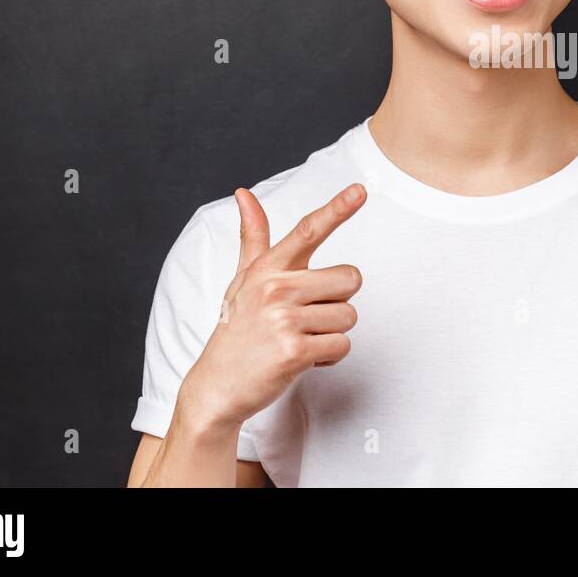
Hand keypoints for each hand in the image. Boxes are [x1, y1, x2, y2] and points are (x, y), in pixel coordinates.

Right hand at [179, 183, 366, 429]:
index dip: (337, 209)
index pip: (307, 231)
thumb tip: (243, 194)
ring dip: (331, 333)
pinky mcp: (294, 352)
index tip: (361, 190)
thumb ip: (253, 237)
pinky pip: (341, 345)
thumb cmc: (237, 330)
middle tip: (306, 317)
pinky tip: (300, 358)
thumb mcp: (243, 280)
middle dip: (338, 301)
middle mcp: (275, 289)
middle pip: (349, 279)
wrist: (216, 386)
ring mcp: (283, 320)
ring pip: (348, 315)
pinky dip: (328, 357)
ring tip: (299, 339)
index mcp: (267, 268)